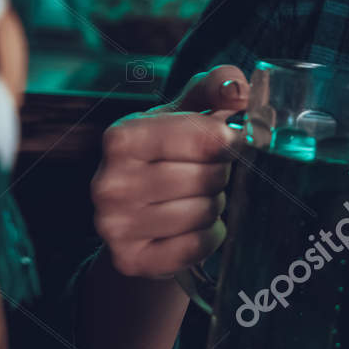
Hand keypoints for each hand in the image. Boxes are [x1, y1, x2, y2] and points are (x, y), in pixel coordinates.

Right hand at [90, 65, 246, 278]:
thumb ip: (216, 88)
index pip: (206, 138)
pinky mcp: (129, 260)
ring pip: (204, 213)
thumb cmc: (168, 153)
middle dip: (218, 175)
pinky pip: (197, 246)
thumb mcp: (186, 112)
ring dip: (212, 205)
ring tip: (193, 197)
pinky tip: (190, 226)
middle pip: (207, 177)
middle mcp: (109, 182)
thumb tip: (240, 89)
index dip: (230, 141)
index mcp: (122, 137)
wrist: (136, 214)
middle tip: (204, 174)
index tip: (232, 142)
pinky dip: (208, 236)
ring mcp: (114, 226)